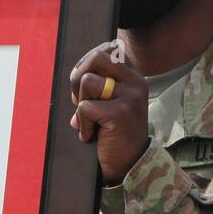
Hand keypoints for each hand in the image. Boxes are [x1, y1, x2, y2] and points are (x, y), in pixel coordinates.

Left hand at [68, 41, 150, 184]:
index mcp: (133, 77)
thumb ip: (98, 83)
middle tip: (79, 100)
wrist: (129, 164)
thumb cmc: (114, 131)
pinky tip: (92, 135)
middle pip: (96, 58)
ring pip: (87, 81)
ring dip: (80, 103)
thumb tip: (76, 72)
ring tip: (90, 120)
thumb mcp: (109, 102)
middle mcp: (136, 83)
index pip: (107, 49)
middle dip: (78, 78)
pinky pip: (85, 107)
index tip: (82, 82)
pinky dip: (83, 123)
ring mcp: (130, 97)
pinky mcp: (121, 113)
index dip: (86, 62)